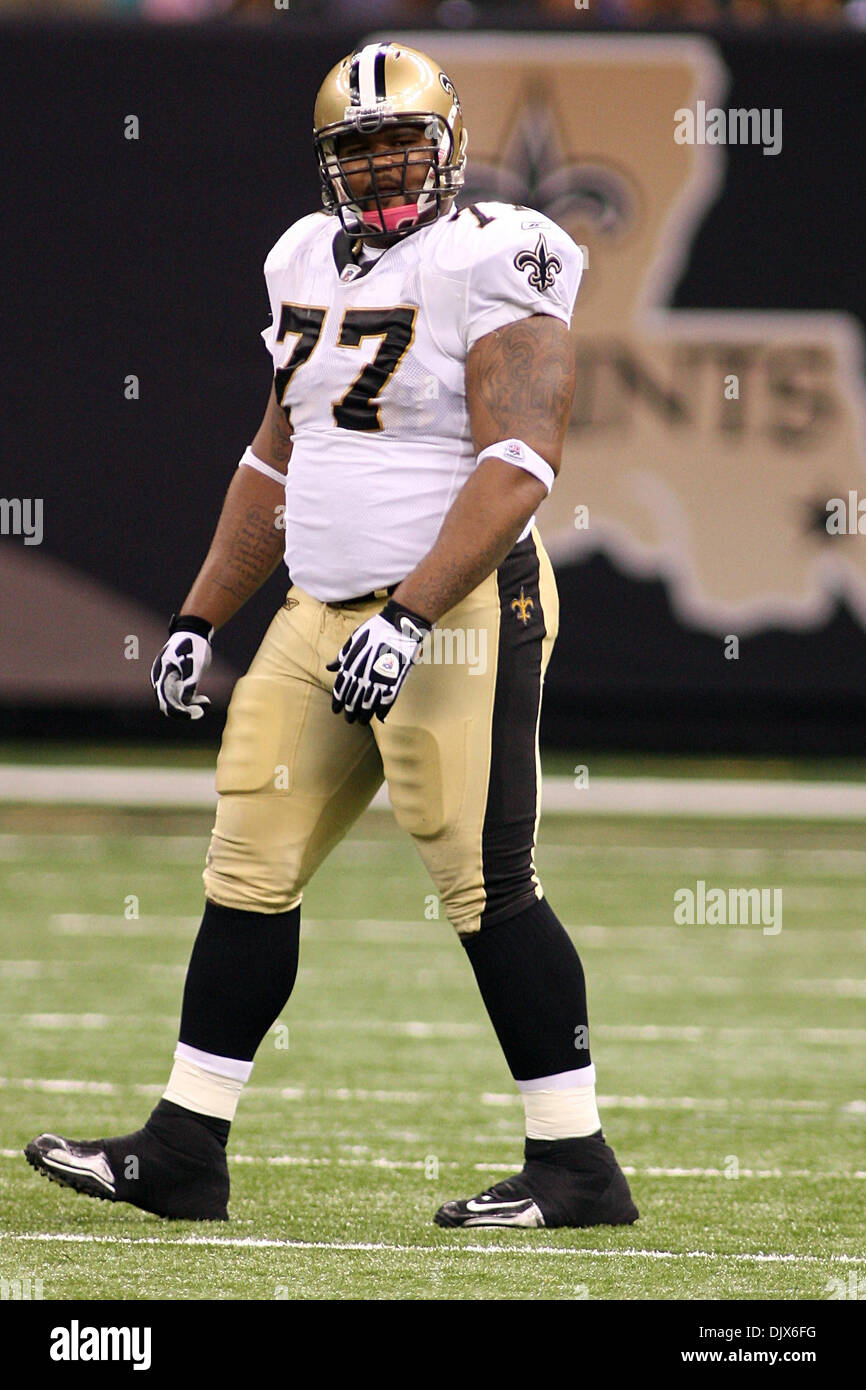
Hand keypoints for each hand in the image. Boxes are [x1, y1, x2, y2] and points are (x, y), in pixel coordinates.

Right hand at [151, 617, 213, 719]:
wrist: (194, 632)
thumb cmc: (193, 646)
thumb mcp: (194, 665)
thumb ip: (189, 683)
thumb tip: (186, 702)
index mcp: (162, 674)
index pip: (165, 701)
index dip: (178, 711)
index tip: (193, 714)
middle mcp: (161, 679)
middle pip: (168, 704)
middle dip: (185, 710)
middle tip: (201, 710)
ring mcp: (168, 680)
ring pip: (175, 702)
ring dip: (190, 706)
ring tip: (206, 702)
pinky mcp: (177, 681)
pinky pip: (181, 697)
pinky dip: (192, 700)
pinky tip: (204, 699)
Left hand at [326, 600, 430, 724]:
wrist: (399, 626)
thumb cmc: (376, 630)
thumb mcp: (353, 640)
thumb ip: (341, 657)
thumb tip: (329, 667)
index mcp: (351, 666)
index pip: (340, 689)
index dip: (337, 702)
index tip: (336, 710)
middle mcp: (362, 676)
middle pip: (353, 700)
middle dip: (349, 712)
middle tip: (349, 720)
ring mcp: (378, 680)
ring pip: (368, 705)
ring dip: (363, 715)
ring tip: (361, 721)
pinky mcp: (394, 682)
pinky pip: (386, 703)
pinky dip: (382, 712)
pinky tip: (379, 718)